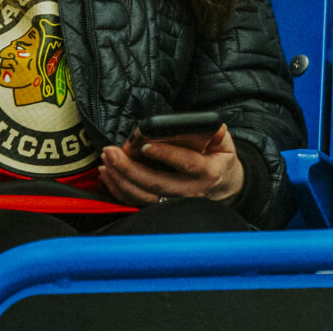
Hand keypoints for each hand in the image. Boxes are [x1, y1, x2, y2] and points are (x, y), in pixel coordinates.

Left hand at [99, 124, 244, 205]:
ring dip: (121, 180)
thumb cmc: (218, 160)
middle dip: (130, 168)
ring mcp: (174, 203)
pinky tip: (108, 176)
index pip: (186, 164)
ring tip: (107, 161)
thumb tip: (212, 125)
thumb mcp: (225, 145)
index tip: (145, 145)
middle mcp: (190, 191)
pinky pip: (136, 203)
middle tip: (112, 152)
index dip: (166, 155)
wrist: (222, 186)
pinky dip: (119, 191)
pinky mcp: (160, 207)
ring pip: (143, 196)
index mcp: (207, 172)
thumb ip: (218, 133)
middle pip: (156, 184)